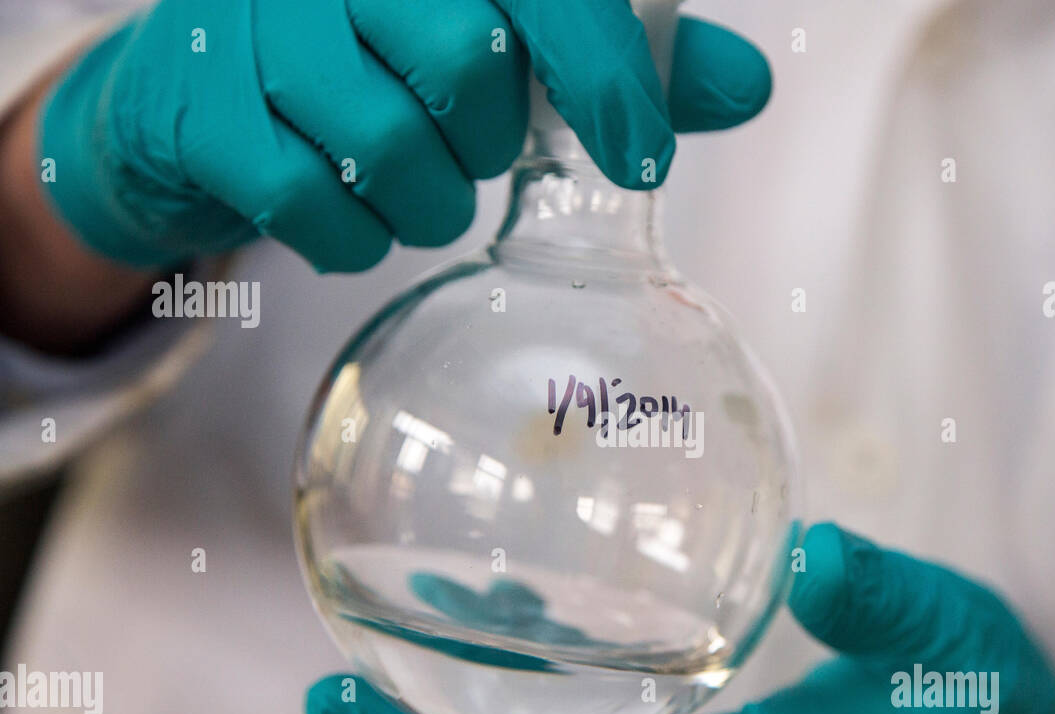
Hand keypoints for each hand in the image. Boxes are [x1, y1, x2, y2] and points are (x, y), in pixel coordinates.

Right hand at [38, 0, 769, 272]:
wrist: (204, 93)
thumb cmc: (374, 62)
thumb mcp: (496, 44)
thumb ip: (612, 57)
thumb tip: (749, 84)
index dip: (602, 70)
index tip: (640, 157)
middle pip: (466, 63)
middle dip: (487, 142)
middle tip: (466, 148)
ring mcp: (251, 26)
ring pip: (386, 144)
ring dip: (425, 203)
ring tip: (411, 187)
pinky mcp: (199, 110)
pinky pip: (307, 203)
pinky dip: (350, 240)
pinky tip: (347, 215)